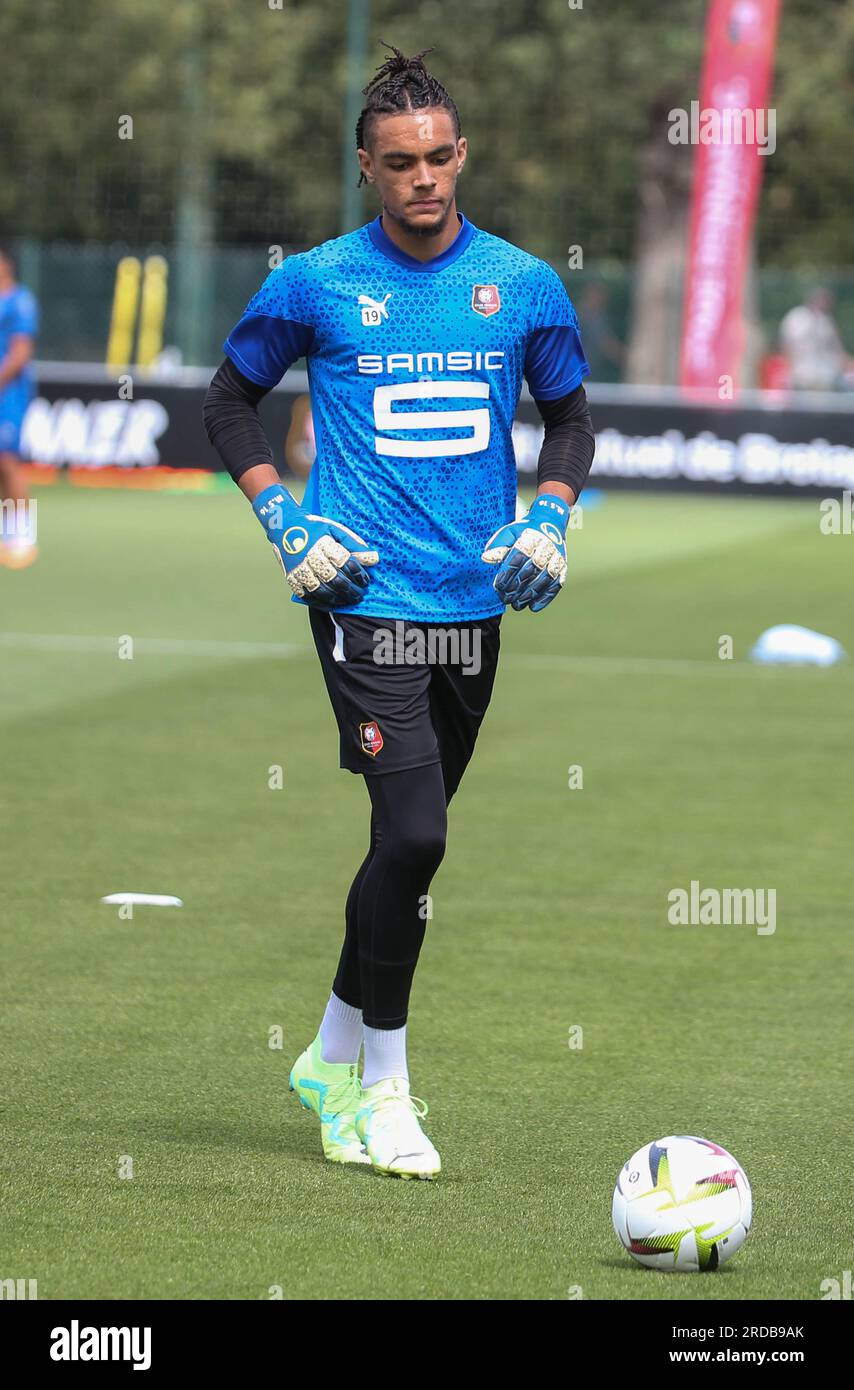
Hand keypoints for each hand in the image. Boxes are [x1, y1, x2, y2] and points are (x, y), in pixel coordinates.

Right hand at [253, 485, 378, 607]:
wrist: (284, 526)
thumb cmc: (314, 528)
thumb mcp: (335, 529)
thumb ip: (354, 544)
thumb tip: (373, 559)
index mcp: (324, 543)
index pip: (345, 562)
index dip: (358, 573)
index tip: (365, 580)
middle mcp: (311, 556)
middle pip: (335, 579)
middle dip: (350, 590)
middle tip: (360, 594)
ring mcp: (300, 568)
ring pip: (321, 590)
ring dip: (337, 598)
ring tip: (348, 600)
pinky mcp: (291, 577)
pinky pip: (306, 595)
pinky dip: (320, 602)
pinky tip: (331, 602)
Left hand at [481, 493, 569, 611]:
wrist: (549, 524)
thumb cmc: (524, 532)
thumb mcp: (509, 533)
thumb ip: (498, 546)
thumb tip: (486, 559)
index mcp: (531, 537)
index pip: (518, 556)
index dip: (507, 573)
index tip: (498, 586)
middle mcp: (546, 547)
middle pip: (531, 570)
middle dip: (517, 587)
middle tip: (505, 598)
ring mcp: (557, 558)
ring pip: (544, 579)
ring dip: (529, 595)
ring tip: (516, 605)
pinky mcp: (563, 568)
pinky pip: (556, 585)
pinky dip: (545, 598)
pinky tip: (533, 606)